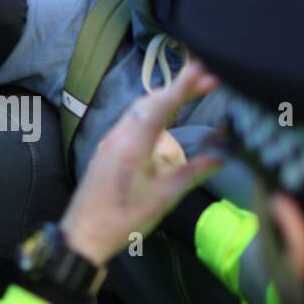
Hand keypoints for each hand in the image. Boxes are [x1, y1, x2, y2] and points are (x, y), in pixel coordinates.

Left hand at [60, 62, 221, 266]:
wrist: (82, 235)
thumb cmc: (123, 220)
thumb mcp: (163, 199)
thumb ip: (192, 173)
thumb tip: (220, 157)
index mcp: (132, 144)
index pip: (162, 105)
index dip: (185, 84)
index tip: (206, 67)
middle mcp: (118, 136)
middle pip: (150, 101)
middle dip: (180, 87)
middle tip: (209, 79)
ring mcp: (109, 142)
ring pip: (139, 109)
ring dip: (165, 98)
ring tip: (192, 91)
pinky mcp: (106, 150)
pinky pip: (131, 121)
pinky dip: (152, 112)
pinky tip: (165, 117)